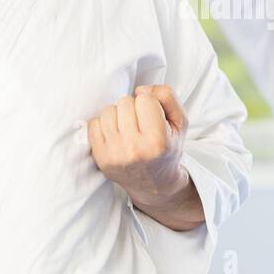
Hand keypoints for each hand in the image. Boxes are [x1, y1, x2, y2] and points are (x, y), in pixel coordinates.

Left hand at [89, 85, 189, 210]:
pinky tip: (116, 134)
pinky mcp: (100, 158)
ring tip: (128, 128)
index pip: (145, 99)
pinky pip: (93, 124)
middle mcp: (134, 150)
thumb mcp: (180, 122)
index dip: (150, 103)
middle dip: (133, 107)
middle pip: (125, 102)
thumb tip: (139, 89)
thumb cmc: (167, 148)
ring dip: (118, 115)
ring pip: (108, 110)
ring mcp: (114, 154)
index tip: (153, 116)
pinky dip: (104, 125)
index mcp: (158, 142)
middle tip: (140, 123)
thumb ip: (166, 96)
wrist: (154, 183)